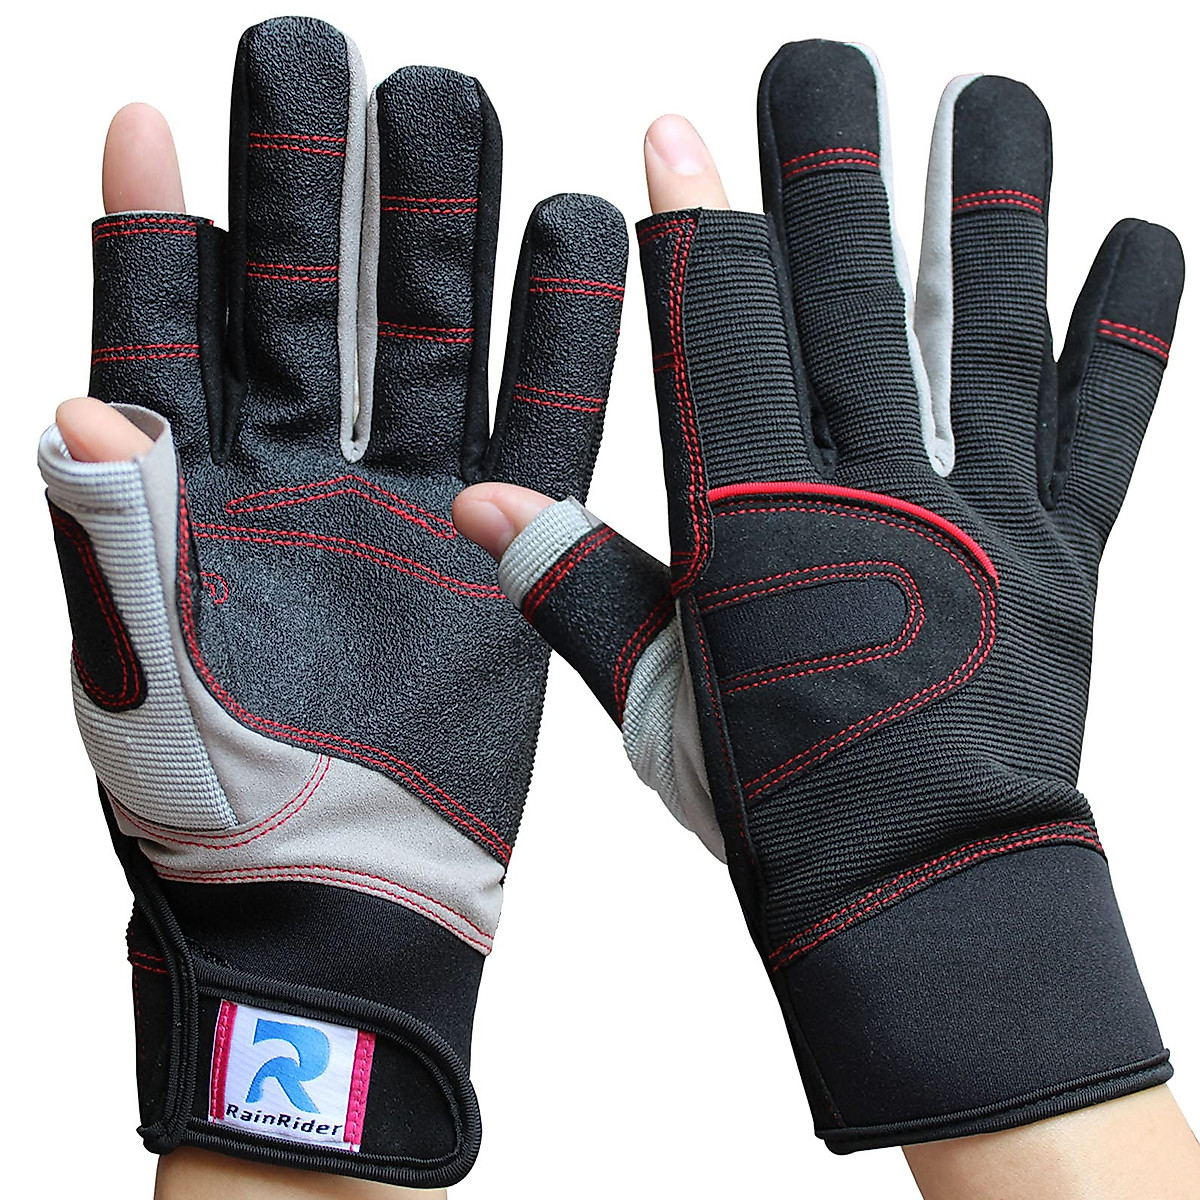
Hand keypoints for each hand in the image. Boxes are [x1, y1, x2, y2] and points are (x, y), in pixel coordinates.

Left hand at [41, 15, 624, 1188]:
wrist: (344, 905)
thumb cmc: (214, 817)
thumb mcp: (142, 688)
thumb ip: (115, 550)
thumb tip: (76, 410)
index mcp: (184, 500)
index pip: (156, 330)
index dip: (147, 229)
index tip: (150, 120)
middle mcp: (292, 480)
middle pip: (303, 298)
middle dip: (308, 181)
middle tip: (322, 56)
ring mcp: (400, 503)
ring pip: (423, 338)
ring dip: (437, 231)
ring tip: (453, 111)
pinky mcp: (495, 546)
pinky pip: (534, 422)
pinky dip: (555, 336)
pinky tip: (573, 241)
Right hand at [455, 39, 1187, 1157]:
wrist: (921, 898)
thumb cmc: (776, 808)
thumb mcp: (653, 709)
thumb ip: (576, 592)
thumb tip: (475, 504)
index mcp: (758, 531)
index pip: (720, 339)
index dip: (697, 227)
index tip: (678, 131)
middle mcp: (874, 501)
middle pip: (851, 300)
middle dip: (831, 168)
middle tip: (818, 64)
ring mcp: (984, 520)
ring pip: (989, 332)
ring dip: (991, 206)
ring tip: (990, 97)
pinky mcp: (1067, 554)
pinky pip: (1107, 425)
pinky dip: (1129, 332)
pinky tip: (1140, 239)